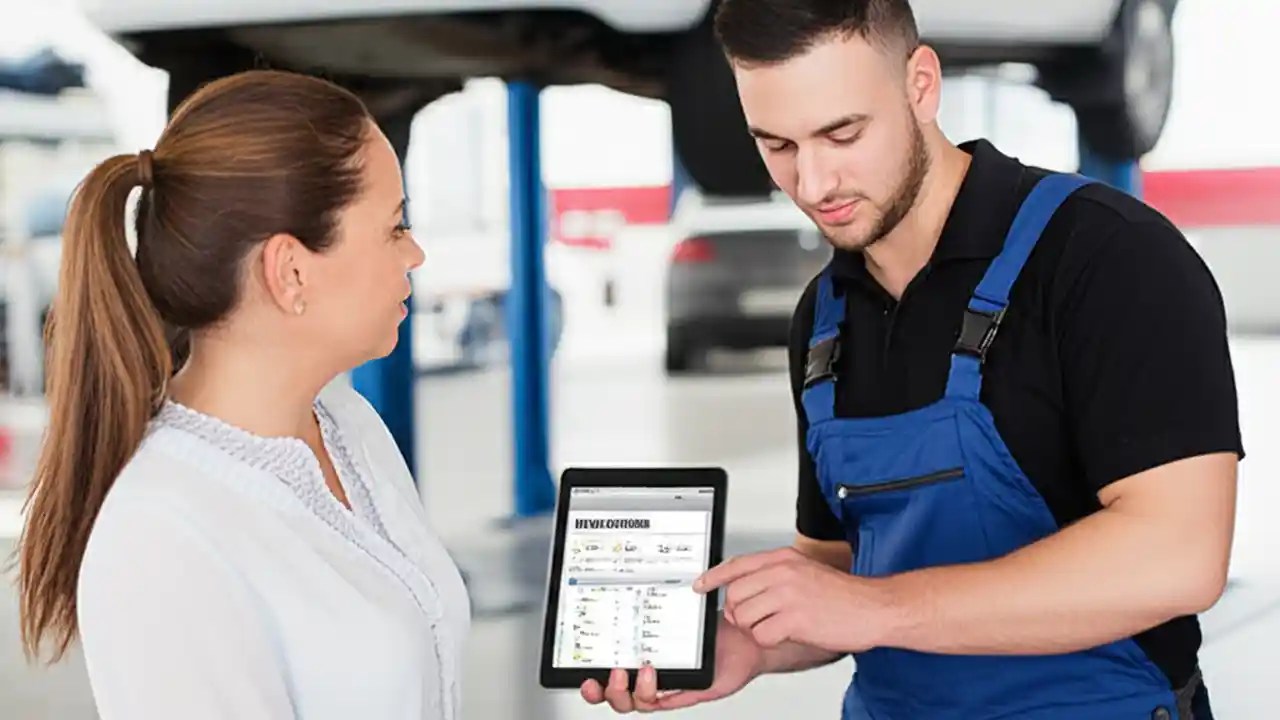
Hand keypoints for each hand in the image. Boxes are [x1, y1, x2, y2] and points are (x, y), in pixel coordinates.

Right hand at [579, 617, 765, 712]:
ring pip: (636, 704)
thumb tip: (625, 595)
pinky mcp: (687, 692)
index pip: (609, 677)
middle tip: (600, 679)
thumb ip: (651, 611)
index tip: (583, 673)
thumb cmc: (710, 628)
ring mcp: (668, 687)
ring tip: (629, 673)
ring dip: (626, 693)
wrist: (743, 636)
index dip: (592, 682)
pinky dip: (653, 692)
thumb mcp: (672, 613)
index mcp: (643, 660)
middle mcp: (651, 677)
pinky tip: (651, 676)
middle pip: (616, 697)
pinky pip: (665, 702)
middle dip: (602, 693)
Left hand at [696, 547, 894, 653]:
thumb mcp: (804, 572)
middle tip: (756, 619)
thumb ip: (774, 576)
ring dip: (755, 628)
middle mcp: (783, 572)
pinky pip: (761, 635)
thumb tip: (743, 588)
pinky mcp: (795, 619)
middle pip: (735, 594)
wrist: (874, 607)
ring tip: (777, 626)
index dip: (713, 576)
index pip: (736, 564)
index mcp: (783, 559)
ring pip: (743, 616)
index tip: (700, 585)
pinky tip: (788, 634)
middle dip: (739, 612)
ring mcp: (788, 594)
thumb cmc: (843, 595)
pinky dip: (770, 640)